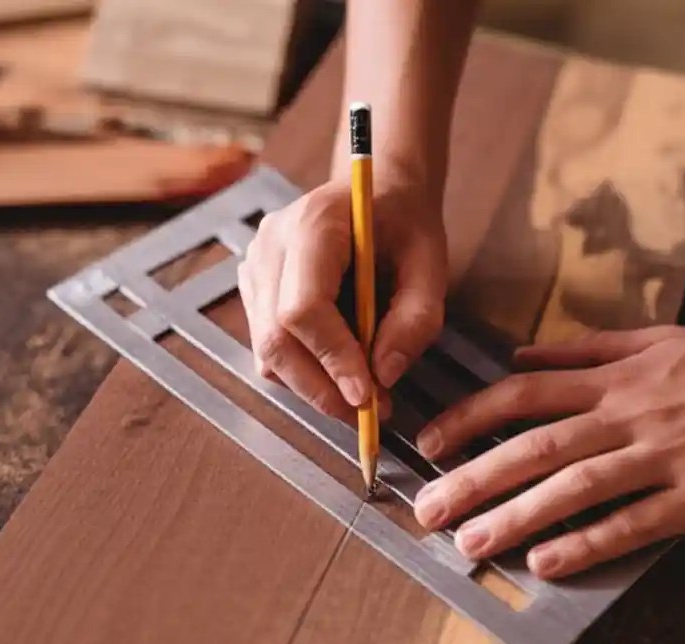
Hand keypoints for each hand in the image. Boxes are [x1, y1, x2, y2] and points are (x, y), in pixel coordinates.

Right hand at [238, 177, 447, 416]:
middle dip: (321, 388)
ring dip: (313, 385)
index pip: (303, 308)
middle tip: (369, 414)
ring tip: (363, 393)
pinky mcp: (253, 287)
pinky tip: (340, 365)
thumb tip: (383, 377)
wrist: (377, 188)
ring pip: (267, 351)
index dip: (332, 358)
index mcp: (313, 224)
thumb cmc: (405, 223)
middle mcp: (271, 243)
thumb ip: (416, 320)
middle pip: (275, 338)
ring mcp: (254, 265)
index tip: (368, 395)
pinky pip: (268, 346)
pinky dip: (303, 370)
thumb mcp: (431, 264)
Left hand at [411, 326, 684, 579]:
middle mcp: (630, 413)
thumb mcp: (659, 340)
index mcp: (617, 378)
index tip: (429, 442)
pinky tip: (548, 562)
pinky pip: (634, 521)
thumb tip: (522, 356)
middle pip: (536, 444)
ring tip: (472, 542)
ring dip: (518, 516)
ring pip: (576, 485)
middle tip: (429, 508)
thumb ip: (588, 348)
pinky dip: (588, 542)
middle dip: (475, 476)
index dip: (471, 416)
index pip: (525, 394)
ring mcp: (664, 455)